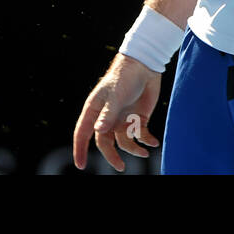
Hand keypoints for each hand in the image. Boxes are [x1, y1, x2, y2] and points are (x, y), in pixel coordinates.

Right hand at [72, 53, 162, 171]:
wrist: (145, 66)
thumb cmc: (124, 77)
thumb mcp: (115, 96)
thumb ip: (108, 114)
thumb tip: (97, 131)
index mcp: (95, 110)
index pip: (83, 133)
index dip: (80, 150)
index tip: (80, 166)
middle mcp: (107, 117)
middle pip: (105, 142)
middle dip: (112, 156)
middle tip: (120, 167)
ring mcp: (122, 119)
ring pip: (124, 141)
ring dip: (134, 149)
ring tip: (144, 153)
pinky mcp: (138, 118)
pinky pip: (140, 135)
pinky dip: (146, 140)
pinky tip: (153, 143)